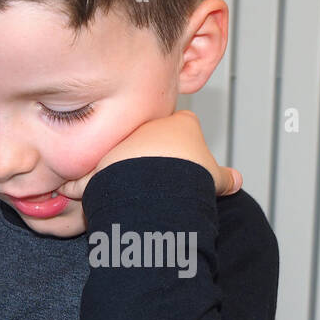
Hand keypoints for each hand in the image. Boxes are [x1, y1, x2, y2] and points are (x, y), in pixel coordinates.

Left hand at [55, 110, 242, 200]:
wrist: (161, 187)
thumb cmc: (191, 178)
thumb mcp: (215, 178)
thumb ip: (225, 177)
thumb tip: (238, 181)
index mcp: (179, 124)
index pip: (182, 125)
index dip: (182, 144)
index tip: (183, 161)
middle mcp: (147, 127)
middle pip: (147, 137)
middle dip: (148, 155)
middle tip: (155, 180)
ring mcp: (121, 143)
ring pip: (116, 153)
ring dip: (115, 169)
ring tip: (124, 192)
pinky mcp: (99, 164)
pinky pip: (86, 175)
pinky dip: (81, 186)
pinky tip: (81, 194)